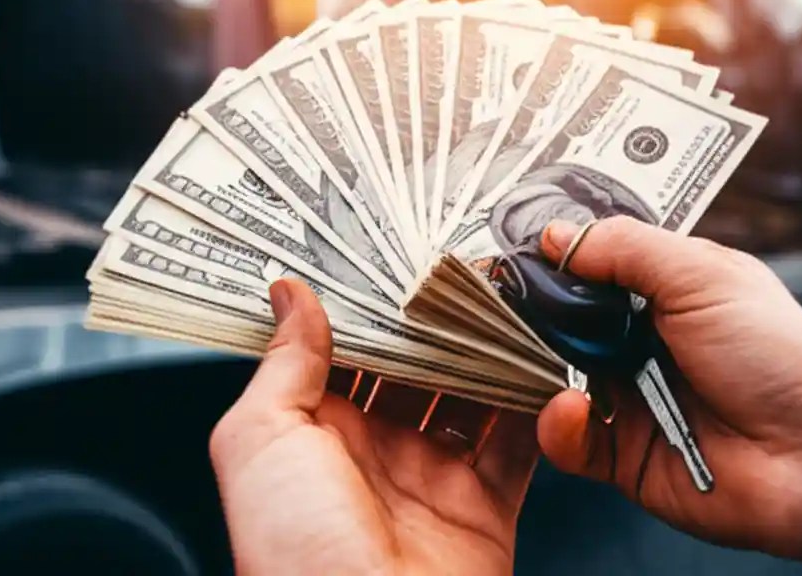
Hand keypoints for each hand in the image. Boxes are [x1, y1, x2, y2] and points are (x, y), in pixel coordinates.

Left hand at [209, 279, 538, 575]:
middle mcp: (375, 452)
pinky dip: (536, 408)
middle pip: (419, 366)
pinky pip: (518, 445)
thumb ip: (280, 365)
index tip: (400, 257)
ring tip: (511, 305)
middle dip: (443, 322)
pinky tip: (542, 368)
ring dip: (493, 353)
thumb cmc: (297, 561)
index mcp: (314, 433)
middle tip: (468, 272)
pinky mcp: (484, 506)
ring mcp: (432, 478)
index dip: (375, 304)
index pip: (348, 348)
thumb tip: (287, 295)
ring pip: (473, 396)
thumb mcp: (259, 445)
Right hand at [536, 216, 801, 563]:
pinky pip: (566, 439)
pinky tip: (571, 410)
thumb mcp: (703, 276)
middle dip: (532, 316)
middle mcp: (642, 342)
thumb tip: (556, 234)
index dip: (556, 259)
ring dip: (540, 369)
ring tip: (542, 360)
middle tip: (503, 307)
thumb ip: (626, 248)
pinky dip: (558, 425)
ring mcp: (629, 398)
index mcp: (666, 290)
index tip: (514, 253)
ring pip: (553, 379)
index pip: (593, 265)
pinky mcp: (620, 455)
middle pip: (563, 322)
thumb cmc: (780, 357)